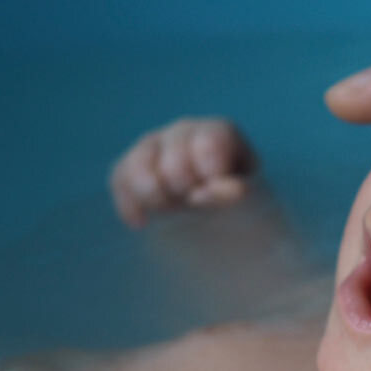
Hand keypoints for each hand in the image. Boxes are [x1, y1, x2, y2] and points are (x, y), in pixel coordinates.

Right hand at [110, 118, 256, 227]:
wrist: (224, 237)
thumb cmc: (245, 217)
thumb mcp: (251, 208)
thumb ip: (236, 197)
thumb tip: (207, 192)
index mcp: (222, 135)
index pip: (209, 142)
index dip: (209, 173)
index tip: (215, 194)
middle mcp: (187, 133)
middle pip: (174, 154)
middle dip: (184, 187)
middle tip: (197, 204)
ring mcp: (157, 149)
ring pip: (140, 161)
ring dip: (154, 195)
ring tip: (172, 212)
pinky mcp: (133, 170)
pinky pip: (120, 177)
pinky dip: (130, 204)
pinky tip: (142, 223)